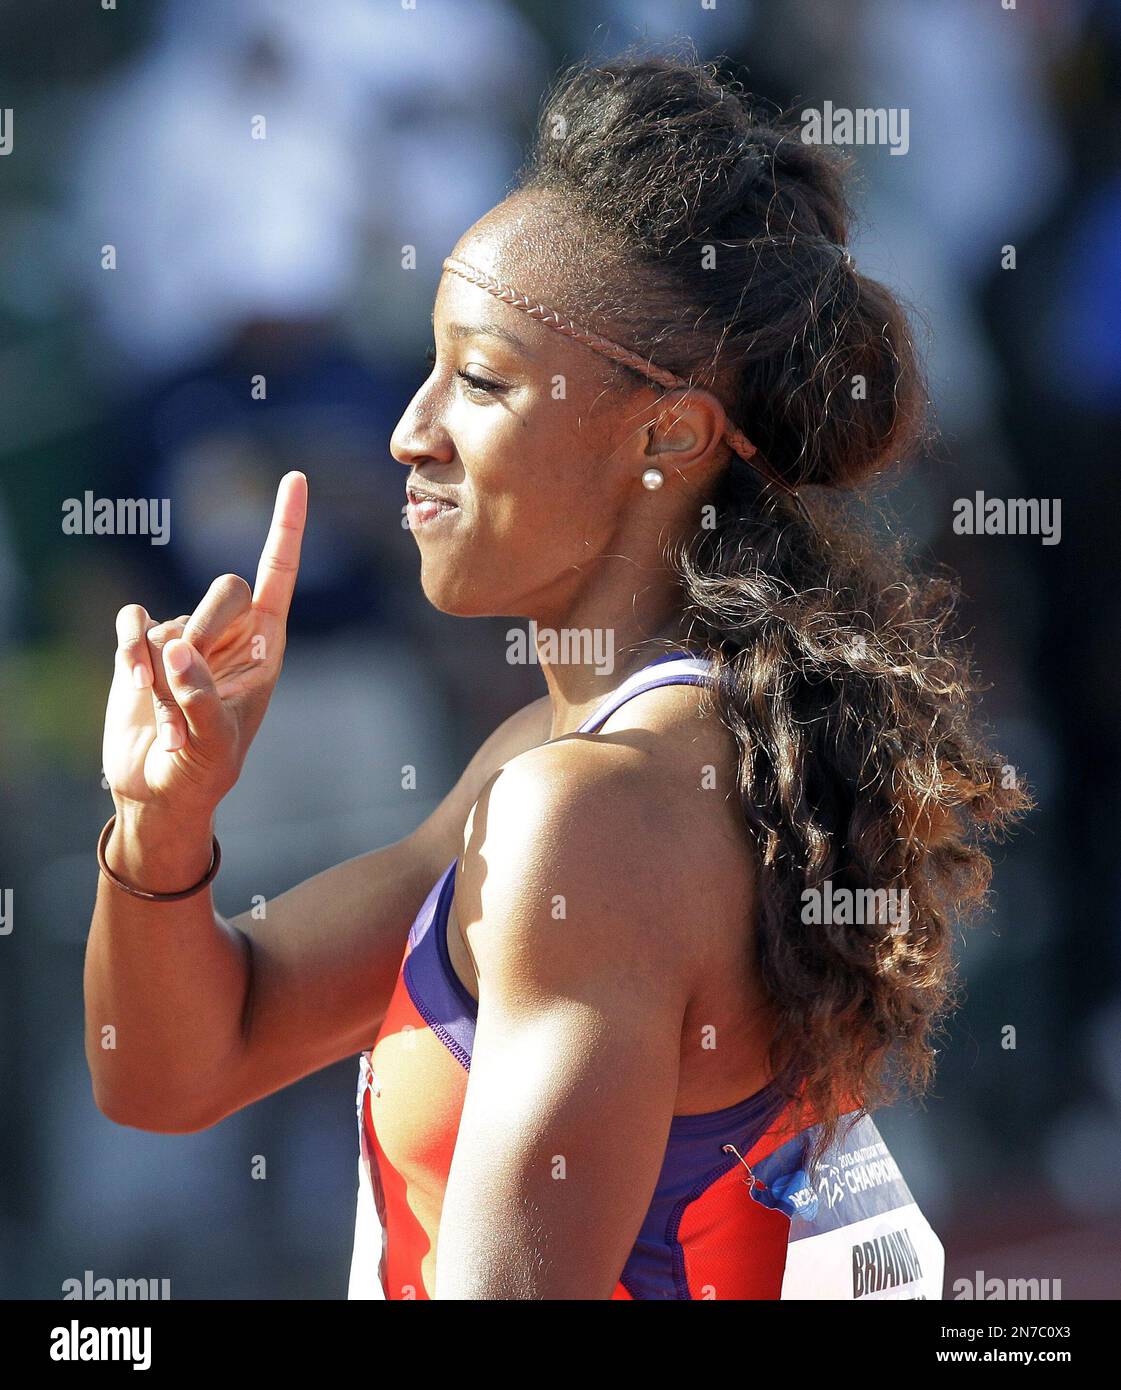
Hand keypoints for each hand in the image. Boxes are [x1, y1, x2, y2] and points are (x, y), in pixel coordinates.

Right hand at [102, 472, 307, 818]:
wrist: (159, 788)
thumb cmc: (205, 768)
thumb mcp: (214, 743)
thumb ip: (201, 697)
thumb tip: (177, 650)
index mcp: (264, 645)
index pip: (278, 573)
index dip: (287, 526)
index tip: (295, 478)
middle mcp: (226, 632)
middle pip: (225, 588)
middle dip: (209, 630)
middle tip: (193, 683)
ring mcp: (181, 635)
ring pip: (173, 617)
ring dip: (166, 671)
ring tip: (169, 717)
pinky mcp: (139, 646)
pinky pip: (132, 623)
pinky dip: (130, 652)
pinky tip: (137, 686)